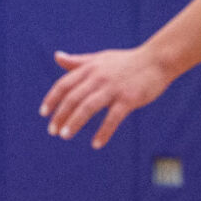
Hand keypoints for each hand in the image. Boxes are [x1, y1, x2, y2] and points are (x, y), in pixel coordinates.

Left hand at [39, 47, 173, 148]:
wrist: (156, 60)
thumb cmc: (126, 61)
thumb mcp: (99, 59)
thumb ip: (78, 62)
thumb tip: (57, 56)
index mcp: (89, 69)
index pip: (64, 85)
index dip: (52, 99)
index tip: (43, 113)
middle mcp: (97, 78)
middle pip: (73, 98)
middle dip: (60, 115)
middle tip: (52, 131)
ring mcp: (113, 88)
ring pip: (88, 107)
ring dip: (75, 122)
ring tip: (65, 135)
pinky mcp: (129, 99)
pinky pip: (113, 118)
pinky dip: (103, 132)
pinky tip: (96, 144)